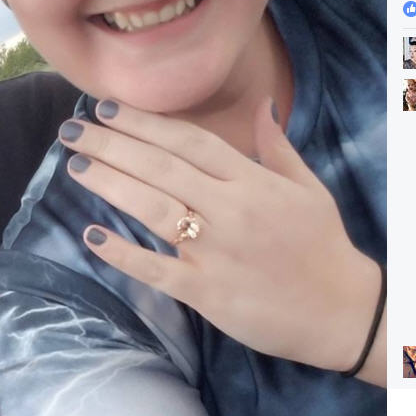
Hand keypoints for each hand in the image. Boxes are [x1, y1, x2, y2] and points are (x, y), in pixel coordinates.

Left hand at [57, 97, 383, 376]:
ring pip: (153, 209)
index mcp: (252, 182)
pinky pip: (155, 269)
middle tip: (73, 128)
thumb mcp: (307, 187)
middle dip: (112, 144)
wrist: (342, 312)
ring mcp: (215, 252)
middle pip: (161, 168)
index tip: (110, 108)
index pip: (190, 142)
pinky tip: (91, 236)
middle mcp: (230, 210)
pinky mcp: (206, 292)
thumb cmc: (323, 246)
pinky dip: (122, 253)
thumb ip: (276, 146)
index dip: (146, 123)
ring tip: (76, 165)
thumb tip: (262, 104)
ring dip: (110, 184)